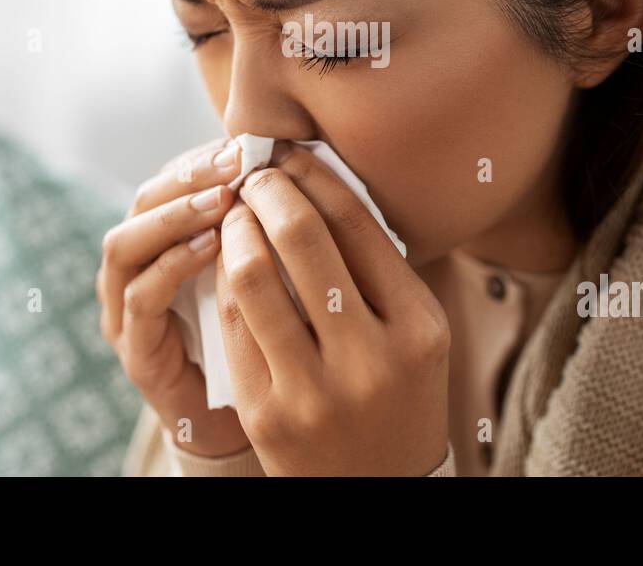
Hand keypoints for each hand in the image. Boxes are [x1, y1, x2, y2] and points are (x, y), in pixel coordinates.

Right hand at [97, 137, 250, 457]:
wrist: (251, 418)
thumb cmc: (263, 332)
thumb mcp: (267, 266)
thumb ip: (266, 221)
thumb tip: (299, 157)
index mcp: (165, 241)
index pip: (169, 180)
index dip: (201, 157)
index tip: (244, 142)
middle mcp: (135, 269)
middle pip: (141, 202)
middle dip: (187, 176)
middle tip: (234, 161)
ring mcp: (127, 311)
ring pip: (125, 245)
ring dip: (174, 215)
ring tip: (221, 198)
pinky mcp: (136, 351)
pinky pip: (140, 298)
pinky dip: (172, 267)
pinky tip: (211, 248)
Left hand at [215, 141, 450, 474]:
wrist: (376, 489)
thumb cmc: (397, 394)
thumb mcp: (415, 334)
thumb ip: (380, 270)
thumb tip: (321, 183)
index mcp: (419, 327)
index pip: (357, 225)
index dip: (315, 177)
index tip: (290, 155)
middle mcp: (372, 357)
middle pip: (304, 240)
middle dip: (269, 191)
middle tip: (253, 174)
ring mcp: (317, 390)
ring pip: (255, 278)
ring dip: (236, 231)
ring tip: (234, 214)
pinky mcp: (269, 414)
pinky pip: (234, 327)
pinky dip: (223, 282)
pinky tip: (224, 263)